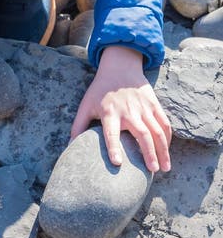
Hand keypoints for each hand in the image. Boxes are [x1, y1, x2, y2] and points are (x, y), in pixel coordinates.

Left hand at [70, 45, 171, 172]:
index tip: (117, 163)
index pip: (111, 132)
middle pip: (142, 134)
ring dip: (163, 150)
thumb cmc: (100, 90)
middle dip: (148, 153)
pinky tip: (166, 151)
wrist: (120, 67)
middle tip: (152, 170)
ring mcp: (143, 107)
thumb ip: (78, 126)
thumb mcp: (86, 105)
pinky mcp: (154, 104)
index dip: (113, 147)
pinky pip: (164, 123)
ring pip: (157, 131)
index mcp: (109, 112)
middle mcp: (128, 111)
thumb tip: (70, 147)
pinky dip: (168, 138)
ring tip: (165, 168)